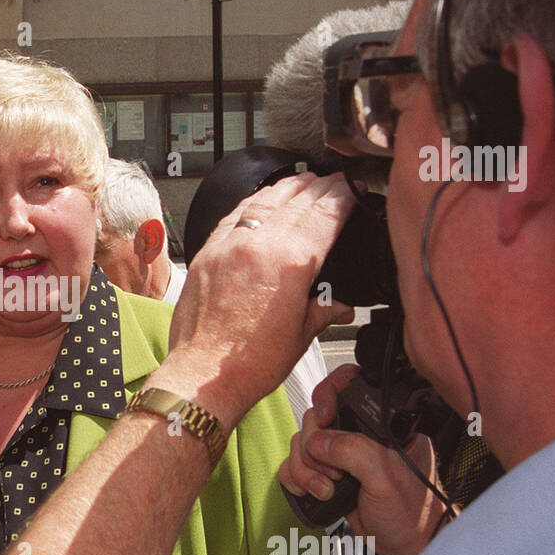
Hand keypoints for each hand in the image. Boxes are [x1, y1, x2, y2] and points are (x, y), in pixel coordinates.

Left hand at [154, 172, 354, 427]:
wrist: (203, 375)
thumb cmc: (250, 363)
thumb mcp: (300, 336)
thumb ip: (323, 311)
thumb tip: (339, 306)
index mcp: (292, 264)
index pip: (325, 216)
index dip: (342, 198)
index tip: (351, 189)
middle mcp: (260, 246)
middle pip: (297, 202)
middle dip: (319, 187)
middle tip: (333, 179)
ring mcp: (230, 246)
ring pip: (264, 201)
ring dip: (287, 187)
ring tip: (303, 180)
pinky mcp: (207, 253)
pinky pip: (233, 215)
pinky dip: (252, 202)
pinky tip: (262, 198)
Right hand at [278, 364, 444, 554]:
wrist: (405, 546)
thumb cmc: (410, 513)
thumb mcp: (387, 478)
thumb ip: (354, 452)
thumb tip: (318, 441)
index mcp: (379, 424)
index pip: (346, 388)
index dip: (326, 396)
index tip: (324, 420)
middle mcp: (357, 434)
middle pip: (313, 420)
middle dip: (314, 451)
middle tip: (335, 474)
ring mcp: (338, 454)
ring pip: (300, 444)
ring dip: (305, 470)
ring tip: (328, 490)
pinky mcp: (324, 473)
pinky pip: (293, 466)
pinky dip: (295, 479)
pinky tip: (314, 493)